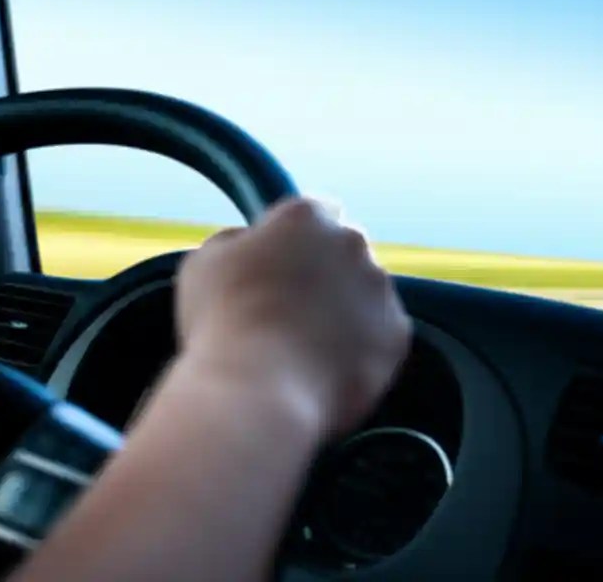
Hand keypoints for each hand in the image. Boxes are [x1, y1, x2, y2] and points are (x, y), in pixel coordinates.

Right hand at [175, 198, 411, 440]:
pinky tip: (326, 367)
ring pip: (365, 293)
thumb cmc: (222, 321)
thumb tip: (251, 244)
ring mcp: (379, 288)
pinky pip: (380, 335)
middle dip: (324, 272)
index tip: (278, 267)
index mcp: (305, 217)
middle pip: (343, 251)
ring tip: (306, 346)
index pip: (313, 213)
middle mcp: (352, 243)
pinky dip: (360, 347)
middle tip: (290, 309)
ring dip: (345, 309)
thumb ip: (236, 240)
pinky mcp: (396, 334)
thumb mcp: (206, 261)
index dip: (294, 241)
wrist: (259, 389)